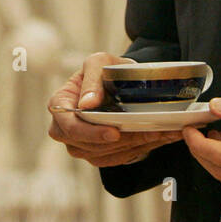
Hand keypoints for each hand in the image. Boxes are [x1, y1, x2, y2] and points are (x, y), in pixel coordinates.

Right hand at [46, 52, 182, 166]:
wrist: (120, 81)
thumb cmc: (105, 70)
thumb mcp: (99, 63)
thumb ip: (92, 79)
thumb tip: (87, 103)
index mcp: (60, 104)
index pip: (69, 126)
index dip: (91, 133)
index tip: (114, 132)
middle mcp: (65, 128)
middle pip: (88, 146)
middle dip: (121, 140)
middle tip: (150, 131)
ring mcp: (81, 144)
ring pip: (105, 155)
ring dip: (135, 145)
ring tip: (160, 132)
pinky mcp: (99, 154)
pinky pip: (117, 158)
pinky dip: (139, 149)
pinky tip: (158, 137)